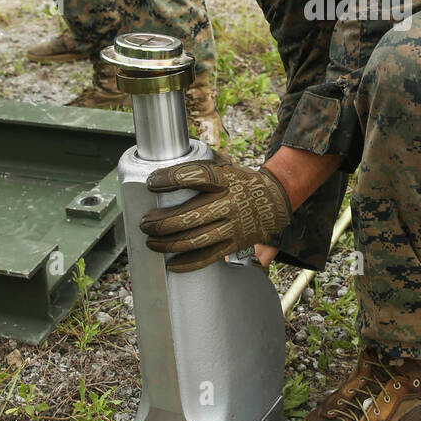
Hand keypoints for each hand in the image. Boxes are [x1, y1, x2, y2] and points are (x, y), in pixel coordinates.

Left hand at [140, 160, 291, 272]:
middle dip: (161, 222)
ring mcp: (233, 225)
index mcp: (226, 179)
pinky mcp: (235, 244)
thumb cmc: (240, 181)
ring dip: (168, 243)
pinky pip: (208, 257)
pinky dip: (187, 263)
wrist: (274, 201)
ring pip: (195, 239)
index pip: (197, 176)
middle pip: (190, 215)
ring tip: (151, 241)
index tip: (151, 183)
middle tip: (145, 222)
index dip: (171, 179)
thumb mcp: (226, 164)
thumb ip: (200, 162)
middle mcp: (229, 202)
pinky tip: (171, 264)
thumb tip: (165, 157)